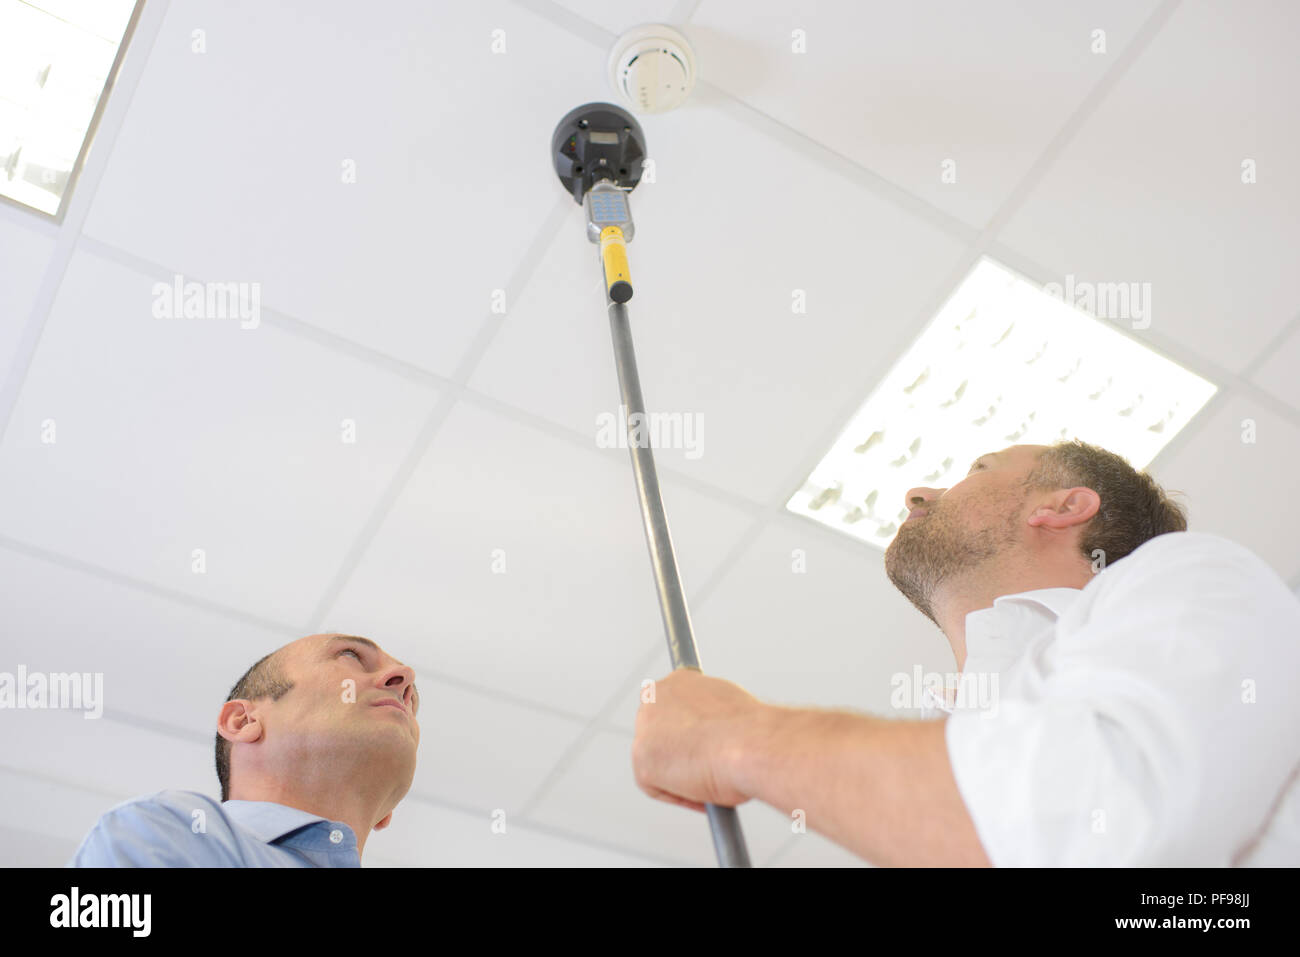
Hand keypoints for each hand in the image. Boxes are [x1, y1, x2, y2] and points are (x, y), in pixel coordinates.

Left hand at [631, 668, 762, 811]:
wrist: (750, 742)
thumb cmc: (751, 730)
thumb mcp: (731, 712)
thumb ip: (712, 719)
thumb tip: (715, 737)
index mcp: (678, 681)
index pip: (672, 709)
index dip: (687, 732)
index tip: (701, 748)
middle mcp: (654, 699)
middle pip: (657, 734)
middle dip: (677, 753)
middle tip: (701, 772)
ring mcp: (644, 729)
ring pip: (656, 762)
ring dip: (677, 776)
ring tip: (707, 787)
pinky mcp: (642, 760)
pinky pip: (656, 786)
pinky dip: (679, 795)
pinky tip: (703, 798)